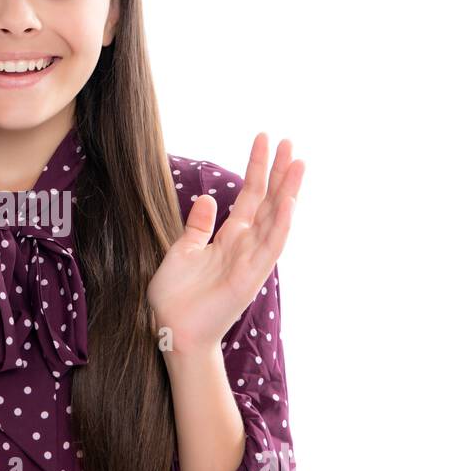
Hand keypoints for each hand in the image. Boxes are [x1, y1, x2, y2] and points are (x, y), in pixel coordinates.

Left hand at [146, 133, 303, 353]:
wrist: (172, 330)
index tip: (264, 140)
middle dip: (278, 173)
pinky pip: (269, 247)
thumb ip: (198, 226)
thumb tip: (208, 198)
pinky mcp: (250, 278)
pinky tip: (287, 202)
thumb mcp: (183, 251)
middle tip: (289, 142)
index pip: (250, 196)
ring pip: (275, 220)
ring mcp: (251, 261)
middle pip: (267, 202)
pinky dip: (280, 225)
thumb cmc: (176, 297)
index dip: (257, 168)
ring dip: (287, 192)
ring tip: (298, 163)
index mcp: (229, 239)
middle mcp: (245, 246)